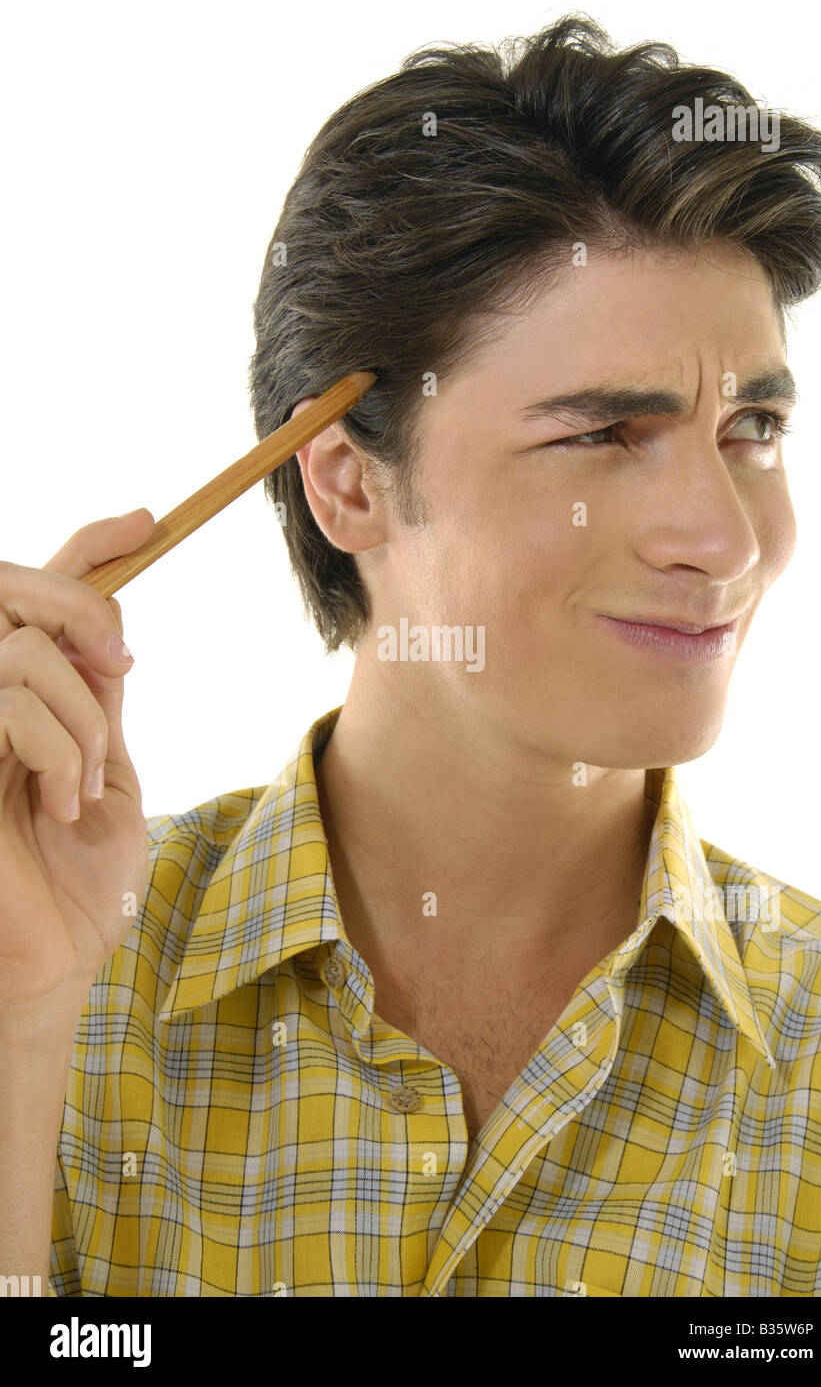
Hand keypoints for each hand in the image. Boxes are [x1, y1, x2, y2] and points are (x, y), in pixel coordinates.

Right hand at [0, 509, 155, 1017]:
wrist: (54, 960)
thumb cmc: (79, 882)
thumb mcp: (104, 774)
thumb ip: (94, 701)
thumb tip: (110, 633)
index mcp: (22, 698)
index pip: (36, 595)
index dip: (89, 547)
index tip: (149, 519)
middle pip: (11, 588)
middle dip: (79, 605)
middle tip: (121, 664)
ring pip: (23, 651)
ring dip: (78, 714)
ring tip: (85, 780)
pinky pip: (8, 704)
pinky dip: (57, 749)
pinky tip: (62, 803)